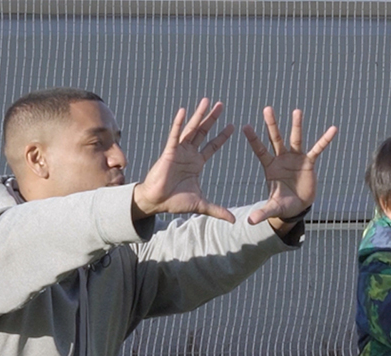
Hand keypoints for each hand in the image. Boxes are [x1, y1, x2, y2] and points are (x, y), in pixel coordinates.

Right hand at [132, 98, 235, 221]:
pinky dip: (179, 123)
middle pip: (203, 132)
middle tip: (221, 104)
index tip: (232, 126)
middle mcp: (188, 154)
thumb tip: (233, 220)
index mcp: (196, 163)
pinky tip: (183, 110)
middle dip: (212, 118)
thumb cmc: (175, 202)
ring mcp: (179, 151)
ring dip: (199, 115)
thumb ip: (218, 210)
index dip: (221, 136)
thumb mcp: (201, 204)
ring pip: (191, 129)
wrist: (157, 202)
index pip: (212, 146)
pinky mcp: (169, 152)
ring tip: (207, 101)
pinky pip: (175, 135)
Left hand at [242, 107, 337, 227]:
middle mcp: (281, 159)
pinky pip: (318, 149)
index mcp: (270, 167)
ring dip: (296, 125)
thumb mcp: (273, 208)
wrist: (298, 206)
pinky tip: (333, 129)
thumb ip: (263, 212)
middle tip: (267, 108)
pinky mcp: (309, 162)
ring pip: (296, 139)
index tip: (245, 126)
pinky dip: (325, 140)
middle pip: (276, 139)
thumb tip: (250, 221)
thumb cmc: (282, 204)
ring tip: (296, 110)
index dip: (253, 139)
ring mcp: (295, 158)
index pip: (260, 151)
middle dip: (271, 124)